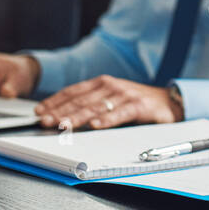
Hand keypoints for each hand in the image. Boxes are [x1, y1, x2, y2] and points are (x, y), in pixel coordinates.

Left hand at [34, 76, 182, 130]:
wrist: (168, 102)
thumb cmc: (135, 103)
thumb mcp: (111, 100)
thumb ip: (91, 105)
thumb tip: (62, 117)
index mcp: (101, 83)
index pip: (73, 92)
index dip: (55, 101)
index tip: (39, 112)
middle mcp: (111, 86)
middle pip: (80, 100)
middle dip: (60, 111)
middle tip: (45, 121)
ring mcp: (125, 95)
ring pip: (96, 107)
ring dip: (77, 117)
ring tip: (63, 125)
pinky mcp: (138, 105)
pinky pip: (120, 113)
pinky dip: (106, 120)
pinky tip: (95, 126)